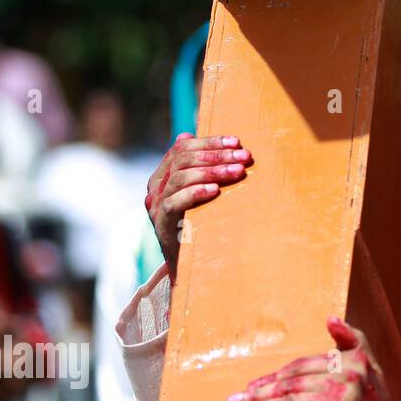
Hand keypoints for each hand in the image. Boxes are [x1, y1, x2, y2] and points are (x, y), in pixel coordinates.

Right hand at [145, 133, 251, 278]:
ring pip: (180, 178)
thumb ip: (204, 168)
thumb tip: (205, 137)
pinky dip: (196, 193)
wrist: (191, 263)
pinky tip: (216, 190)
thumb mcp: (203, 192)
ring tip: (238, 171)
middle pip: (183, 160)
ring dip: (213, 171)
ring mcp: (156, 205)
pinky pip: (175, 203)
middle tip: (244, 156)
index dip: (210, 142)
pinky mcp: (161, 224)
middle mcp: (156, 187)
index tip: (237, 142)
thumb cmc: (202, 221)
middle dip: (217, 155)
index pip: (182, 148)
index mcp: (164, 174)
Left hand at [227, 318, 398, 400]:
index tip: (250, 387)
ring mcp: (343, 400)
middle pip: (292, 384)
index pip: (301, 366)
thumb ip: (353, 342)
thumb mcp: (371, 370)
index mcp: (354, 359)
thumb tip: (331, 319)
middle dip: (258, 395)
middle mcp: (349, 375)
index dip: (273, 377)